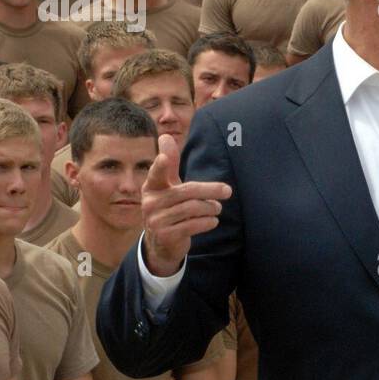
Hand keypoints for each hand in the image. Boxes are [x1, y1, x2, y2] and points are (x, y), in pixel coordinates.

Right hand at [141, 134, 231, 276]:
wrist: (161, 244)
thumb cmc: (168, 207)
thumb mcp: (168, 186)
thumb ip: (170, 163)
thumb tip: (165, 136)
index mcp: (151, 187)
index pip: (157, 174)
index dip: (161, 165)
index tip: (164, 158)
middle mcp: (150, 203)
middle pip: (187, 191)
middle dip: (211, 190)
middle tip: (228, 191)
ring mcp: (156, 221)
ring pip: (193, 209)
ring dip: (210, 208)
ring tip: (217, 208)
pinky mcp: (165, 236)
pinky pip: (192, 225)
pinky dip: (207, 222)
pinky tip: (212, 221)